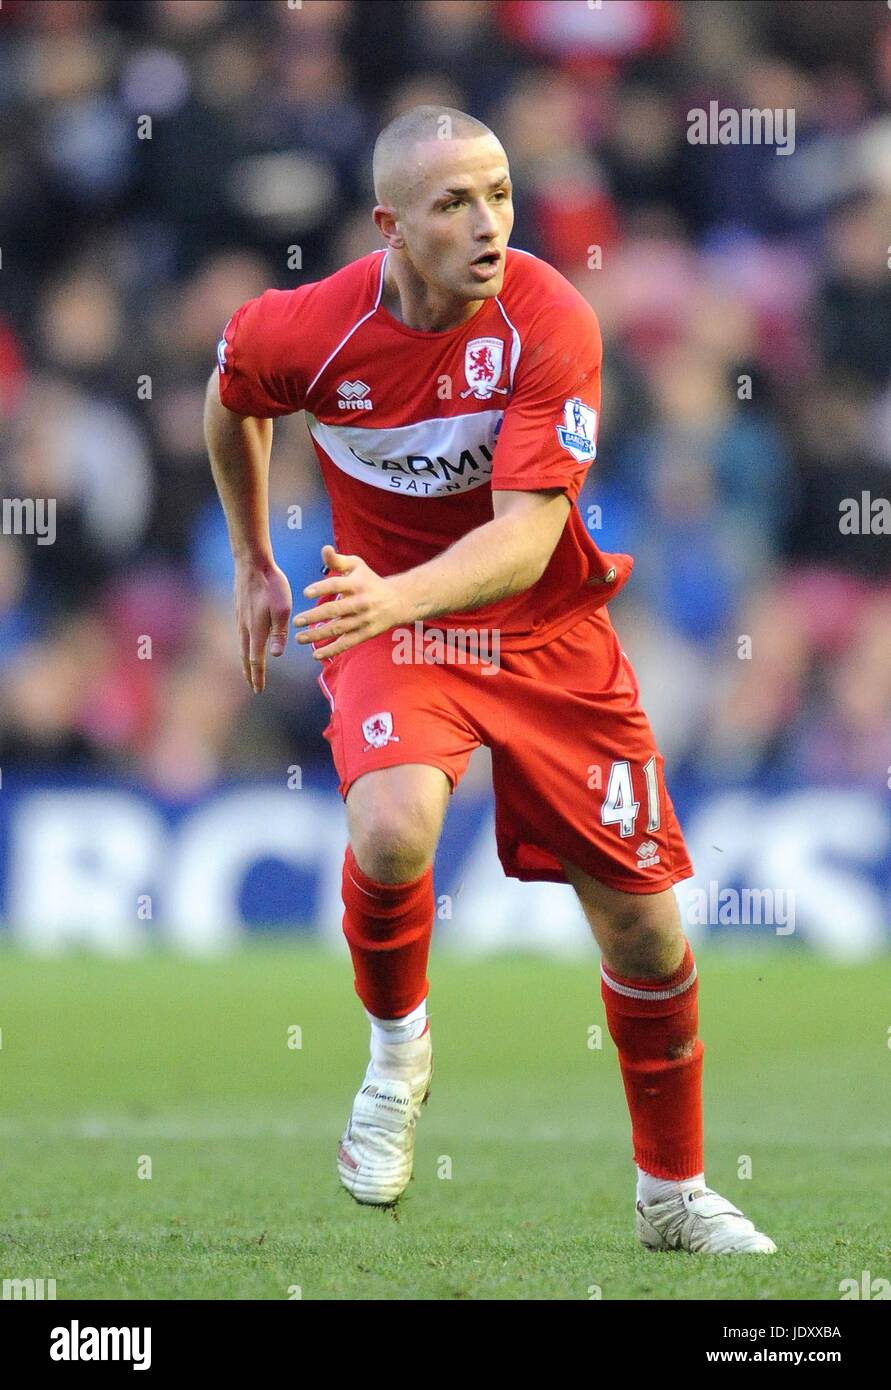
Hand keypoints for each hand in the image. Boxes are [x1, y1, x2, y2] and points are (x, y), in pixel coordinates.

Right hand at [234, 557, 291, 692]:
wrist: (252, 563)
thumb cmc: (271, 585)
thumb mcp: (282, 609)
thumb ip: (279, 633)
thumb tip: (276, 655)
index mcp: (257, 631)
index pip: (256, 660)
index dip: (258, 676)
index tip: (258, 690)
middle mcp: (245, 628)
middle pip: (246, 657)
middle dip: (249, 674)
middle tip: (252, 687)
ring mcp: (239, 619)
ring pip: (241, 647)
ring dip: (245, 662)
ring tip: (248, 671)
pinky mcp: (239, 611)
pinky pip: (240, 636)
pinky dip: (244, 648)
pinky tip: (247, 647)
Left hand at [293, 545, 403, 659]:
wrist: (399, 601)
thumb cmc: (371, 581)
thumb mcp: (358, 566)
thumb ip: (338, 560)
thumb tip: (324, 549)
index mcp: (357, 584)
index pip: (337, 585)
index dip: (321, 588)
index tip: (306, 593)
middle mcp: (360, 602)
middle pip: (335, 610)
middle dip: (314, 616)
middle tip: (297, 620)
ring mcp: (363, 620)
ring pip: (338, 628)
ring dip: (317, 635)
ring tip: (299, 637)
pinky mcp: (365, 634)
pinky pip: (347, 643)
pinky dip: (332, 650)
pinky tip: (316, 654)